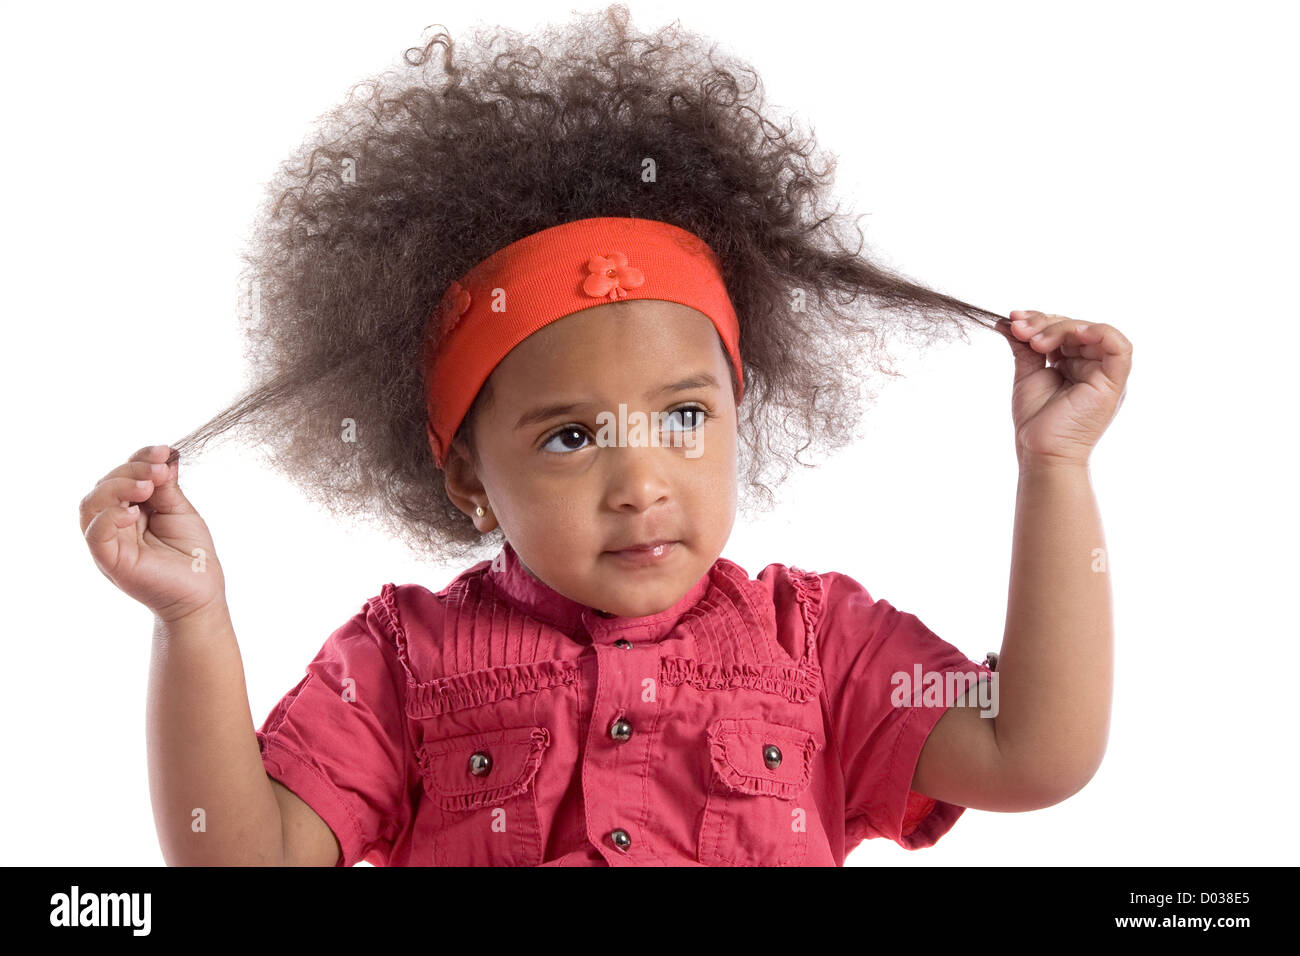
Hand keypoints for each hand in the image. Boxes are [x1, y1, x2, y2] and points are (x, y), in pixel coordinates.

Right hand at [79, 444, 226, 623]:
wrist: (201, 593)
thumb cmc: (191, 556)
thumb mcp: (180, 511)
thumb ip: (166, 486)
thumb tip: (164, 457)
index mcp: (130, 509)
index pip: (122, 474)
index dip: (139, 457)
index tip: (164, 451)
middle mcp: (114, 523)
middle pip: (104, 484)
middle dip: (131, 470)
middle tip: (158, 471)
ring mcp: (109, 541)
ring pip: (91, 504)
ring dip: (117, 487)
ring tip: (146, 487)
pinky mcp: (109, 560)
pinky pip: (94, 534)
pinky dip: (109, 517)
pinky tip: (133, 513)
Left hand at [998, 311, 1132, 467]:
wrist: (1041, 451)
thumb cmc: (1037, 420)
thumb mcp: (1028, 374)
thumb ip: (1025, 346)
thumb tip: (1009, 321)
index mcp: (1076, 364)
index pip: (1063, 330)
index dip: (1040, 320)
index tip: (1013, 320)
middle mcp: (1093, 366)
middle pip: (1076, 327)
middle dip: (1045, 323)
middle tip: (1019, 329)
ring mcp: (1106, 373)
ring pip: (1092, 331)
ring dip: (1061, 328)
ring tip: (1035, 341)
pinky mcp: (1114, 382)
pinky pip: (1119, 347)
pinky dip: (1098, 332)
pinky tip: (1073, 333)